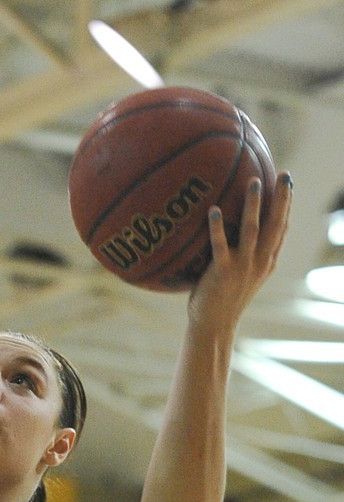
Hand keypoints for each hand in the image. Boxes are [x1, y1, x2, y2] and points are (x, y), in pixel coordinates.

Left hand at [188, 170, 291, 333]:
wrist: (214, 326)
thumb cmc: (223, 298)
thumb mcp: (242, 274)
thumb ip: (247, 253)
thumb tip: (240, 227)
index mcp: (266, 262)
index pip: (281, 228)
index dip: (286, 205)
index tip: (288, 182)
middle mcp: (259, 262)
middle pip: (274, 225)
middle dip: (281, 199)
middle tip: (284, 175)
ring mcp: (242, 267)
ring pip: (252, 231)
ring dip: (253, 206)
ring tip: (253, 182)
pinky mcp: (222, 273)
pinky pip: (220, 246)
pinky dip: (217, 228)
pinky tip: (213, 210)